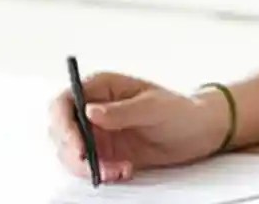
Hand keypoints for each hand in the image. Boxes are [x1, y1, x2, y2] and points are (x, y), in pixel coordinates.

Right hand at [48, 71, 227, 182]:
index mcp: (102, 86)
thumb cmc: (180, 110)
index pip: (65, 101)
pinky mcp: (105, 151)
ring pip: (71, 152)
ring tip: (117, 170)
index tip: (76, 145)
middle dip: (72, 151)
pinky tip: (123, 171)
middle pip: (60, 130)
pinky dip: (100, 173)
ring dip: (88, 166)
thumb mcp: (154, 107)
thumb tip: (90, 111)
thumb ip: (122, 111)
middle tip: (91, 165)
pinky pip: (89, 166)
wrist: (198, 132)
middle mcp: (93, 108)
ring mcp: (97, 131)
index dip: (62, 124)